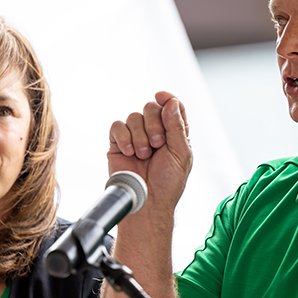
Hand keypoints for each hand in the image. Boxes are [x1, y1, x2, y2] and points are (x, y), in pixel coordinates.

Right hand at [108, 91, 192, 213]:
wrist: (147, 201)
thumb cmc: (168, 182)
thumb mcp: (180, 154)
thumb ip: (176, 127)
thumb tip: (171, 102)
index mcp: (173, 133)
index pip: (172, 106)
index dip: (167, 99)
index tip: (161, 96)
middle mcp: (154, 131)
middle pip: (151, 107)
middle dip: (154, 124)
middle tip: (157, 145)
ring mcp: (135, 136)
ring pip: (134, 116)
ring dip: (140, 136)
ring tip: (143, 155)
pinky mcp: (118, 143)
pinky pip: (117, 126)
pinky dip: (124, 137)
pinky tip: (129, 152)